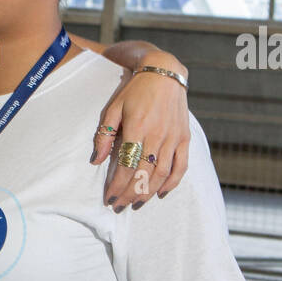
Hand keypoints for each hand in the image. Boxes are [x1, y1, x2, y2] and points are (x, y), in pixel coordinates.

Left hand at [92, 51, 189, 208]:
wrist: (164, 74)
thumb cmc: (135, 91)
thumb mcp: (114, 108)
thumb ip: (105, 134)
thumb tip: (96, 160)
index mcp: (138, 128)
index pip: (127, 166)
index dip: (118, 185)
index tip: (109, 198)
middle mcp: (158, 136)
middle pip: (144, 174)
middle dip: (130, 194)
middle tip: (119, 206)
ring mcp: (173, 138)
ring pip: (162, 174)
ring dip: (148, 193)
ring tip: (136, 203)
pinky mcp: (184, 138)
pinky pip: (181, 166)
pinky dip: (172, 182)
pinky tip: (161, 193)